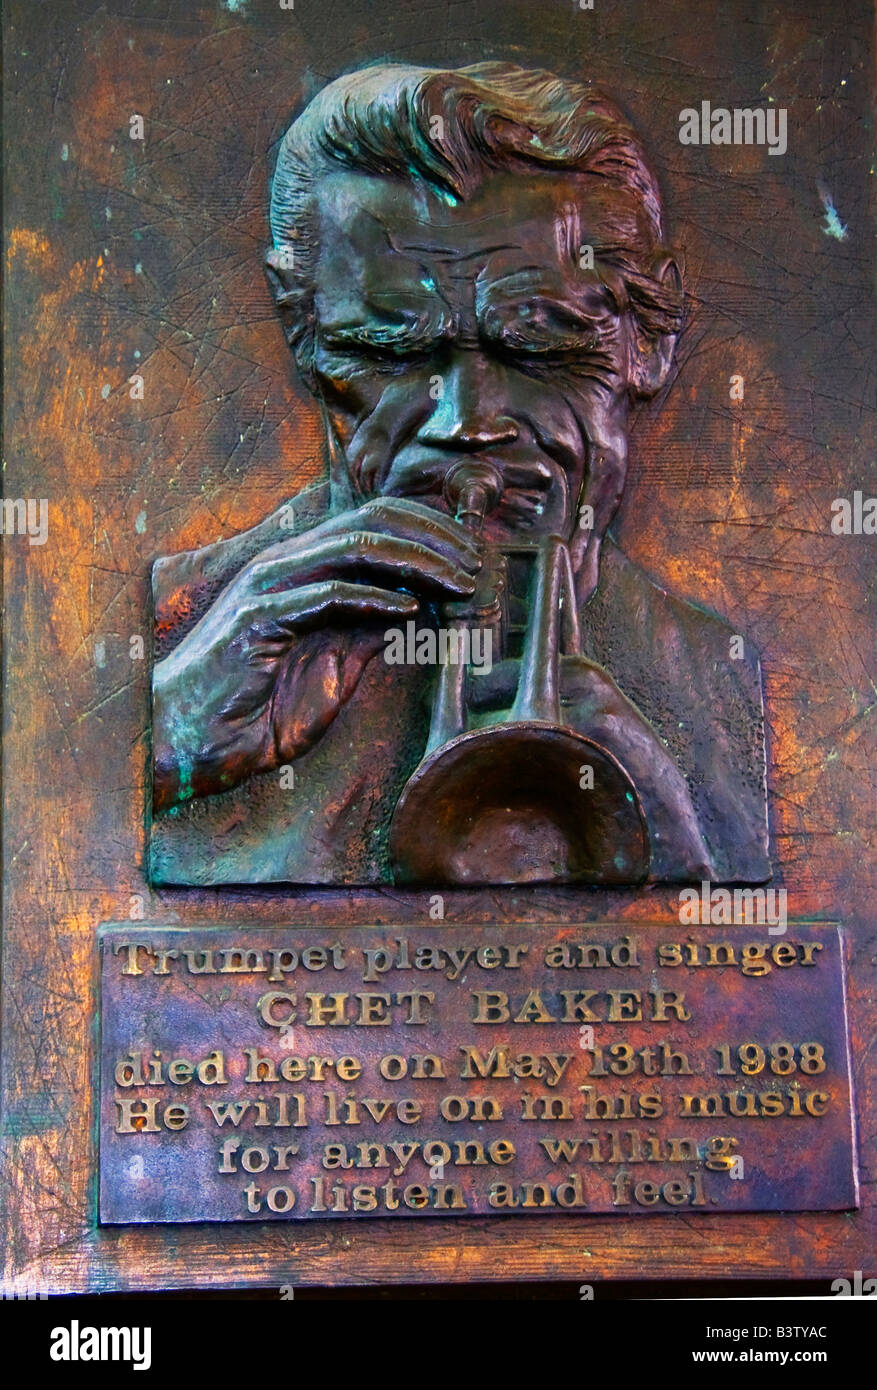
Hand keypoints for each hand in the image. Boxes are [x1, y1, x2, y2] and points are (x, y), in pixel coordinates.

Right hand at [153, 498, 481, 808]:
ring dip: (417, 561)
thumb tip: (419, 606)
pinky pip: (326, 595)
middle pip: (373, 520)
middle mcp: (285, 565)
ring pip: (355, 546)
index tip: (472, 563)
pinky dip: (374, 599)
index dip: (431, 534)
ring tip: (458, 584)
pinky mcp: (258, 620)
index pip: (376, 522)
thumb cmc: (257, 707)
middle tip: (476, 568)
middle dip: (434, 539)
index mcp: (302, 569)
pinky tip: (409, 611)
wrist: (194, 741)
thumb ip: (369, 630)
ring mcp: (269, 587)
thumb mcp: (332, 664)